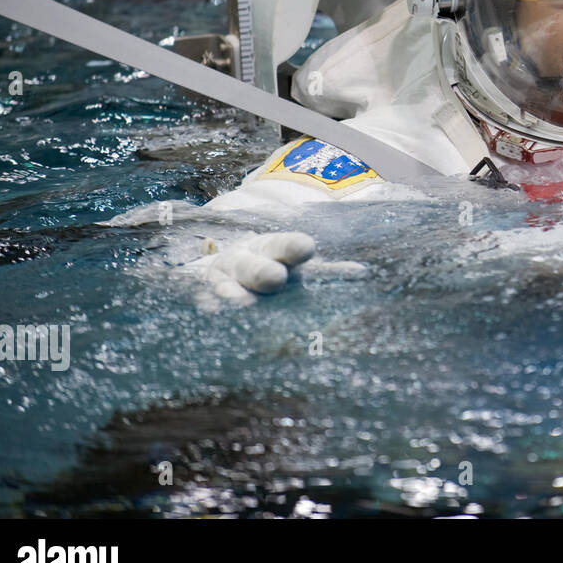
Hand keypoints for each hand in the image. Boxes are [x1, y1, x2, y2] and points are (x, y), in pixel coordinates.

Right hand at [190, 231, 317, 308]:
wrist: (214, 270)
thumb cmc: (267, 267)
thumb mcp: (293, 264)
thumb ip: (326, 273)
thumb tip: (363, 275)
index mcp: (270, 249)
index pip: (282, 246)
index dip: (293, 247)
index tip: (307, 249)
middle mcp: (243, 261)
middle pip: (253, 265)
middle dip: (263, 271)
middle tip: (276, 278)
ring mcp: (218, 281)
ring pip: (225, 287)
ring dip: (233, 296)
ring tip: (243, 305)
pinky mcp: (198, 298)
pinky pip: (201, 304)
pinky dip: (206, 311)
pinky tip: (211, 316)